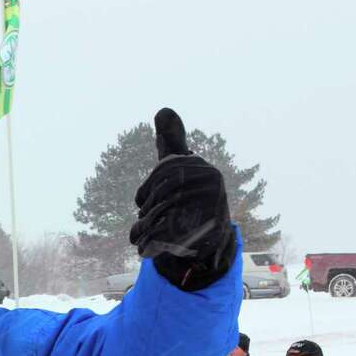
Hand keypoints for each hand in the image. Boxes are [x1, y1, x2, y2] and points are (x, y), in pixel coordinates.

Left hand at [130, 108, 236, 290]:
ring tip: (145, 234)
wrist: (207, 239)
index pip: (164, 171)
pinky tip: (148, 245)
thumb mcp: (178, 169)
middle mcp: (212, 187)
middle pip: (164, 194)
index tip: (142, 200)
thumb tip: (164, 110)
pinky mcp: (207, 236)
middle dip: (148, 208)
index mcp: (203, 169)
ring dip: (148, 227)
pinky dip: (154, 242)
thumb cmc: (187, 197)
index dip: (147, 188)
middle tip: (144, 219)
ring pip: (166, 215)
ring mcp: (212, 210)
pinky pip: (171, 236)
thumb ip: (171, 142)